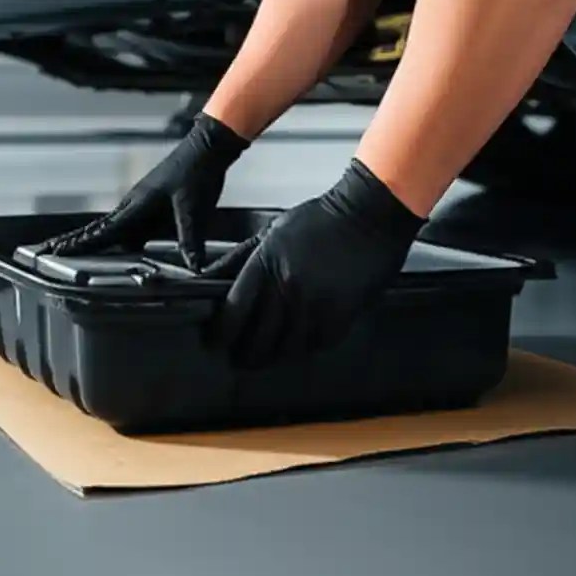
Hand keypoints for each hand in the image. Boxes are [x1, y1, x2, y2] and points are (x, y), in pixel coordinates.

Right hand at [32, 113, 248, 269]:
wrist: (206, 150)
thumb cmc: (196, 173)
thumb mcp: (194, 209)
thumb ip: (191, 239)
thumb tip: (193, 266)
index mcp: (137, 205)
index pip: (104, 229)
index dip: (82, 243)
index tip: (58, 249)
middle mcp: (133, 206)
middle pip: (98, 229)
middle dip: (73, 241)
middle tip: (48, 250)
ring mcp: (140, 207)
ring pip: (111, 230)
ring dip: (92, 242)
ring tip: (70, 254)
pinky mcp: (151, 209)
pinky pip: (129, 229)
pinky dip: (116, 241)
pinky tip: (116, 252)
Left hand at [203, 158, 424, 368]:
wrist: (368, 216)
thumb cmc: (320, 221)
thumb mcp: (270, 232)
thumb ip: (237, 259)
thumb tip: (207, 278)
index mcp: (265, 265)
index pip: (234, 312)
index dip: (222, 334)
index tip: (217, 342)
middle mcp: (287, 288)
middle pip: (257, 339)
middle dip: (245, 354)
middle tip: (240, 358)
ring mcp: (315, 306)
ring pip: (286, 350)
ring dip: (274, 357)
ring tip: (267, 356)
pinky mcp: (340, 317)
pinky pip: (314, 346)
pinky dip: (304, 348)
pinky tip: (298, 342)